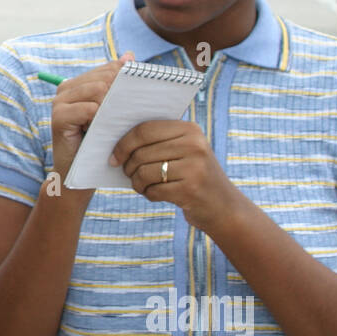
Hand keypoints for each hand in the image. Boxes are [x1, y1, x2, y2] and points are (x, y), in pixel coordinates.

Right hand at [49, 53, 134, 180]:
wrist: (80, 173)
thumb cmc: (98, 142)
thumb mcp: (112, 112)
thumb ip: (118, 84)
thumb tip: (129, 54)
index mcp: (78, 84)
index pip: (108, 69)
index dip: (124, 80)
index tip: (135, 96)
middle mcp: (65, 89)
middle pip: (104, 77)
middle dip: (119, 94)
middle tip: (122, 115)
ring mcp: (59, 102)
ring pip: (98, 89)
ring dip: (110, 109)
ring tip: (110, 125)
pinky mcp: (59, 118)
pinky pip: (89, 109)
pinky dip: (99, 120)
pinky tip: (99, 131)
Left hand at [111, 119, 245, 232]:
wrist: (222, 206)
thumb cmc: (192, 175)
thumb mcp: (183, 151)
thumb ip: (157, 142)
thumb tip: (116, 144)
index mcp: (189, 129)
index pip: (145, 130)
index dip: (124, 144)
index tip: (114, 157)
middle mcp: (194, 145)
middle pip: (141, 152)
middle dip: (129, 167)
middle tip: (129, 175)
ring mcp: (194, 167)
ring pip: (144, 172)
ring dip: (137, 183)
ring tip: (143, 186)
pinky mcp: (191, 189)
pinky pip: (153, 190)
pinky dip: (149, 194)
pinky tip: (157, 194)